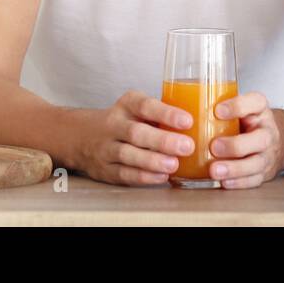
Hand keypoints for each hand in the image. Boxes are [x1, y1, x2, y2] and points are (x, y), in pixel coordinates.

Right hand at [74, 90, 195, 186]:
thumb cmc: (124, 120)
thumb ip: (161, 113)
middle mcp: (114, 124)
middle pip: (137, 132)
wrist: (82, 136)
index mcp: (126, 104)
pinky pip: (124, 174)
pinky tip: (161, 177)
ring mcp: (107, 148)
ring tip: (174, 165)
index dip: (166, 113)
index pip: (145, 106)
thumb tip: (201, 122)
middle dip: (163, 141)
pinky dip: (143, 177)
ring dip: (152, 161)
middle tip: (187, 146)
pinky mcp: (105, 169)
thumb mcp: (137, 107)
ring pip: (128, 155)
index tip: (188, 120)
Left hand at [207, 92, 283, 188]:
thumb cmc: (248, 122)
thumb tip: (186, 110)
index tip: (216, 110)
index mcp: (260, 110)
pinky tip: (224, 182)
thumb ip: (221, 105)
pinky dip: (238, 182)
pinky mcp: (264, 173)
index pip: (255, 102)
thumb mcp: (241, 107)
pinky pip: (254, 180)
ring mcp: (268, 154)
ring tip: (214, 170)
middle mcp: (267, 131)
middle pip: (260, 139)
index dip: (237, 106)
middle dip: (235, 145)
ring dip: (234, 168)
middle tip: (214, 147)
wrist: (276, 141)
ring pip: (256, 163)